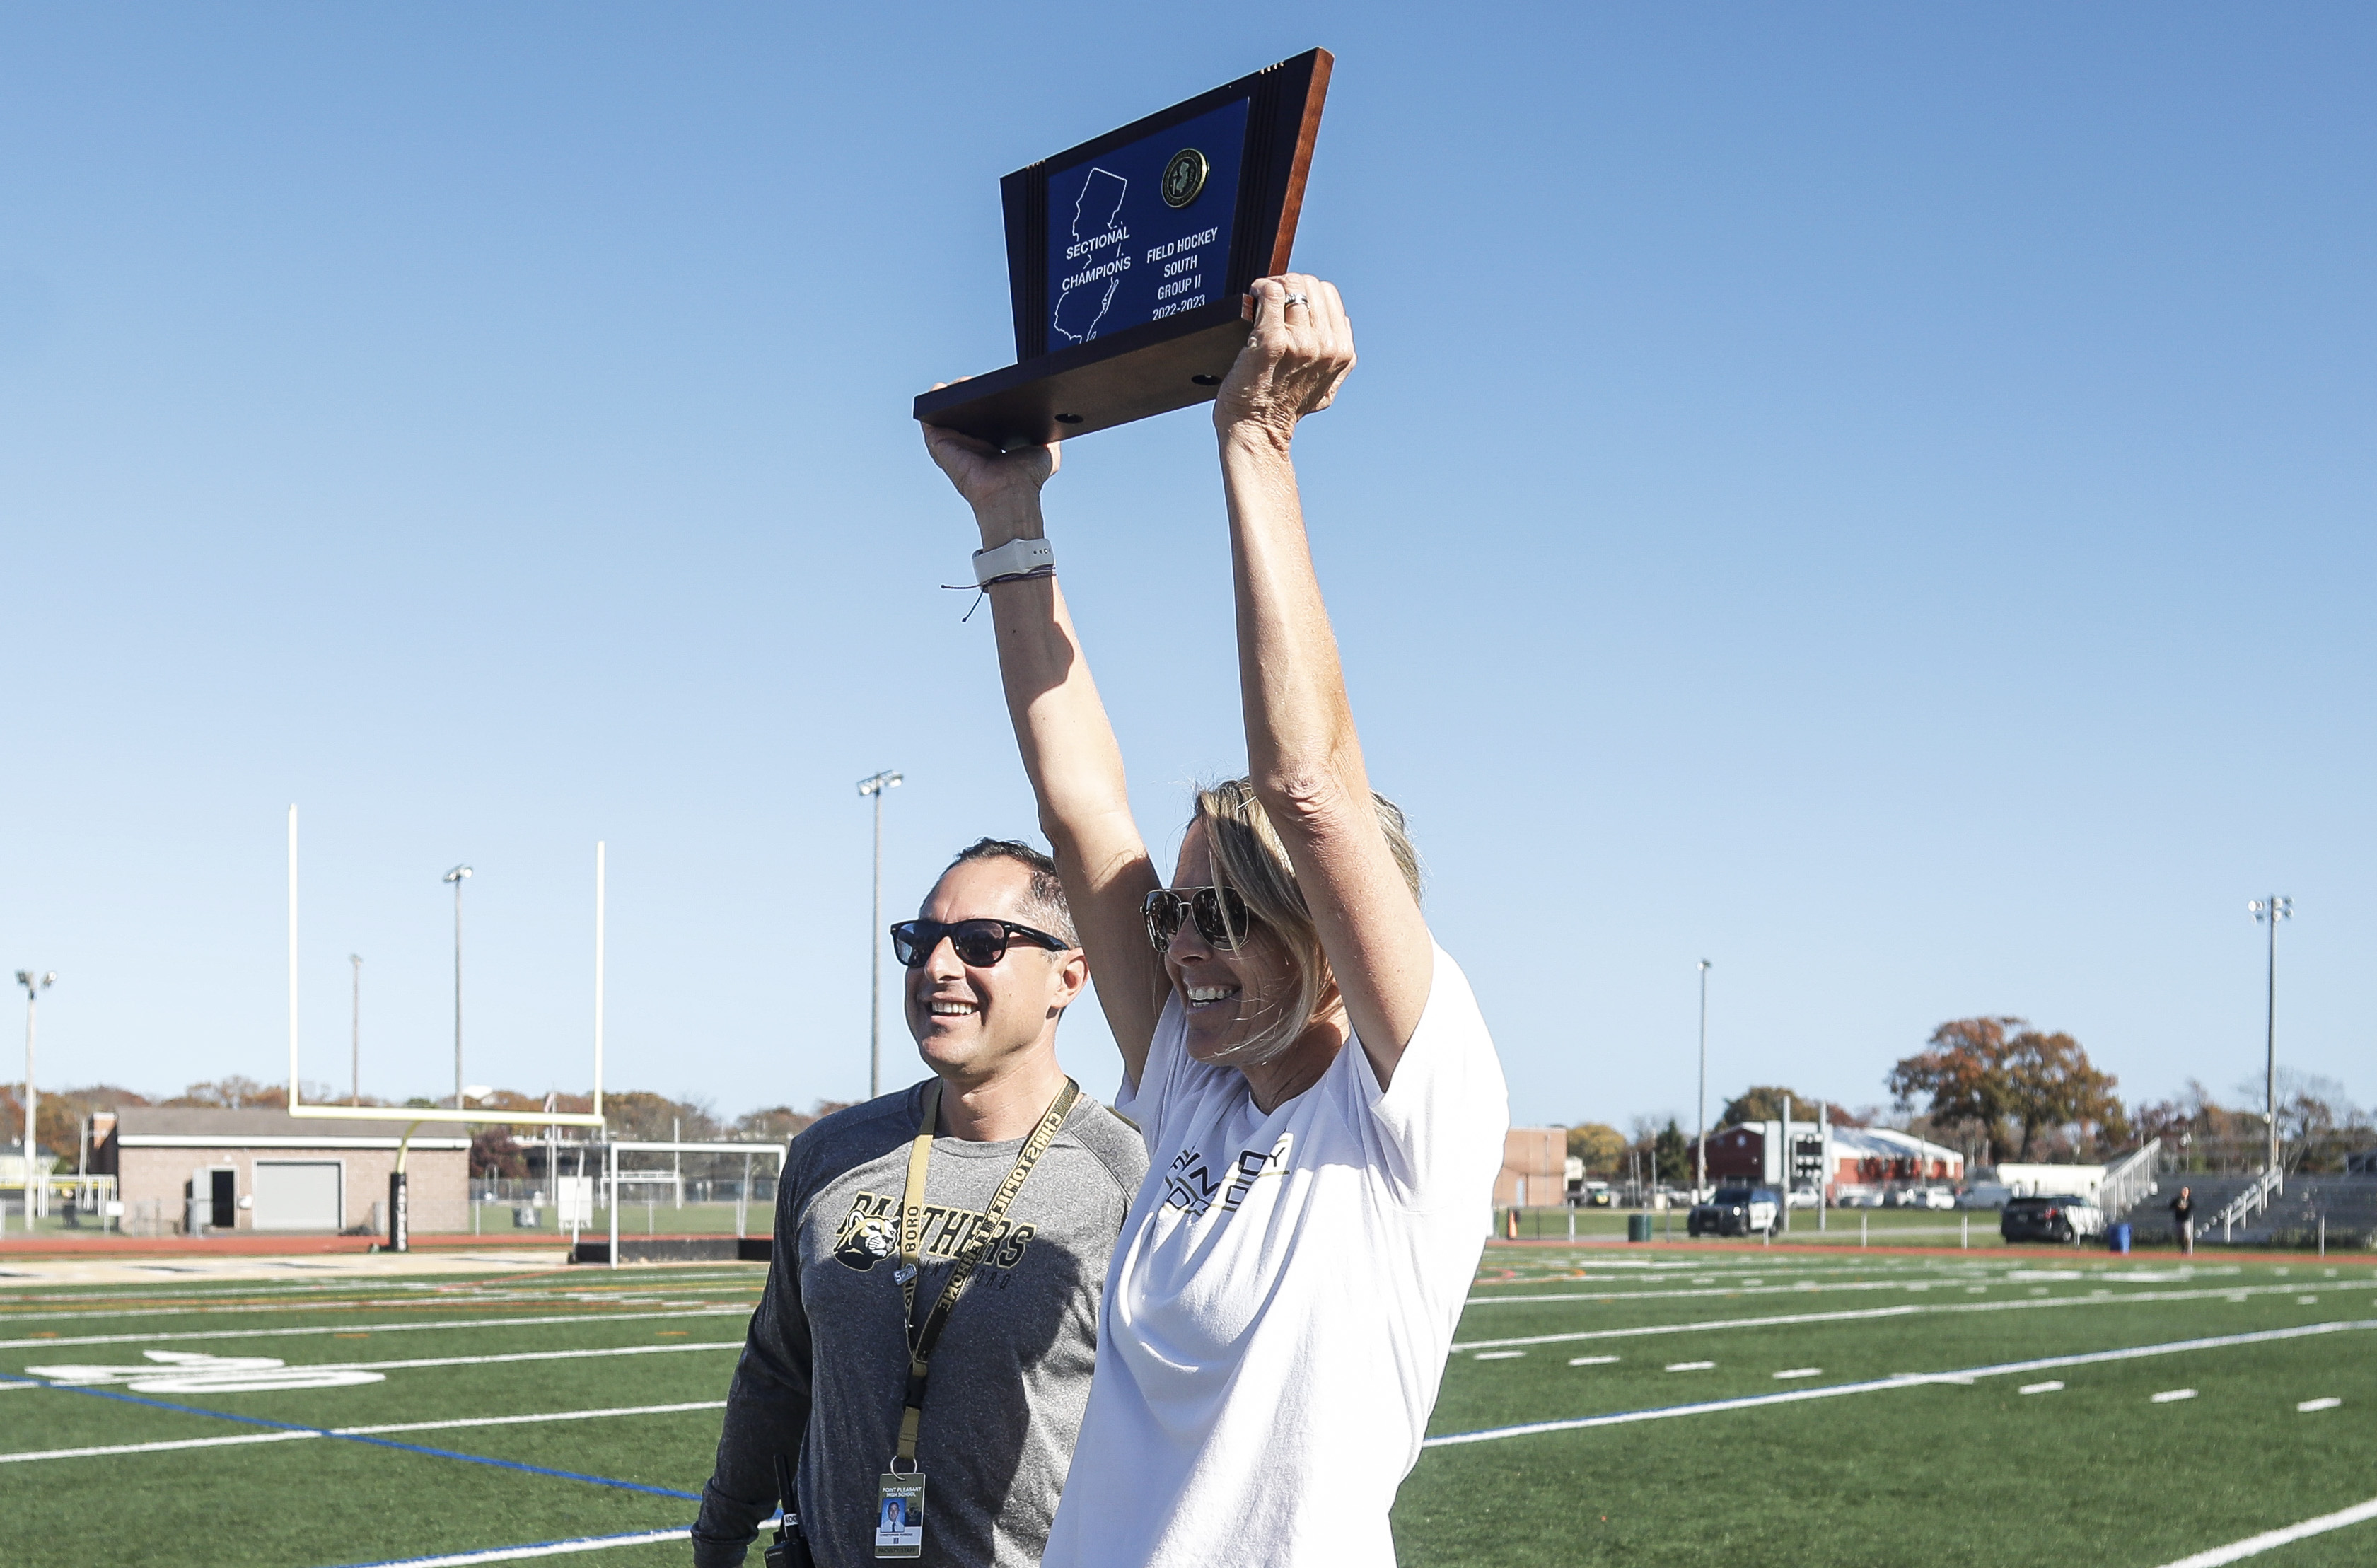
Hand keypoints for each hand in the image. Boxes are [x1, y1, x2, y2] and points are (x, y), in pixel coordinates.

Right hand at [921, 384, 1059, 535]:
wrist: (1012, 491)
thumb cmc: (1027, 479)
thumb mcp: (1047, 453)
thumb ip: (1051, 436)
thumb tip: (1057, 419)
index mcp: (989, 445)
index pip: (982, 416)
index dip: (984, 398)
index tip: (991, 385)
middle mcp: (969, 445)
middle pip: (962, 411)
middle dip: (966, 393)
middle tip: (975, 382)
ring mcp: (952, 444)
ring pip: (944, 412)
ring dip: (949, 394)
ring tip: (962, 382)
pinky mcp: (939, 445)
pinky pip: (929, 420)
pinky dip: (932, 402)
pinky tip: (942, 389)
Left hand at [1213, 275, 1354, 439]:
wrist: (1256, 427)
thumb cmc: (1285, 409)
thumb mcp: (1327, 389)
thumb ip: (1340, 361)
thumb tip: (1343, 327)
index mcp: (1342, 352)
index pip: (1328, 294)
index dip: (1307, 290)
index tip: (1290, 297)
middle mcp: (1325, 346)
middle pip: (1310, 285)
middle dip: (1290, 283)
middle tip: (1272, 293)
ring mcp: (1299, 343)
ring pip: (1292, 285)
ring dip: (1274, 284)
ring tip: (1261, 294)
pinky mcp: (1272, 341)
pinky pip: (1272, 293)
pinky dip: (1261, 288)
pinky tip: (1254, 295)